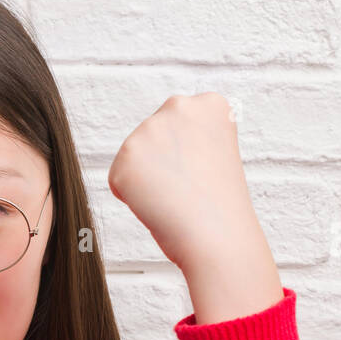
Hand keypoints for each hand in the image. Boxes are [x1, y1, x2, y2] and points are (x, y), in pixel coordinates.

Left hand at [107, 92, 281, 322]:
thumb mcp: (216, 154)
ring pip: (135, 160)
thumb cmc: (221, 205)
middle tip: (190, 187)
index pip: (180, 128)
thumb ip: (189, 139)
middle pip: (154, 139)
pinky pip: (119, 181)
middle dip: (165, 163)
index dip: (192, 158)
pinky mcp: (124, 159)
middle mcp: (177, 106)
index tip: (208, 171)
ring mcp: (148, 130)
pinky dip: (132, 198)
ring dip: (148, 181)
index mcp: (209, 103)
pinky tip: (158, 204)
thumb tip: (150, 147)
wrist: (219, 236)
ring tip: (176, 196)